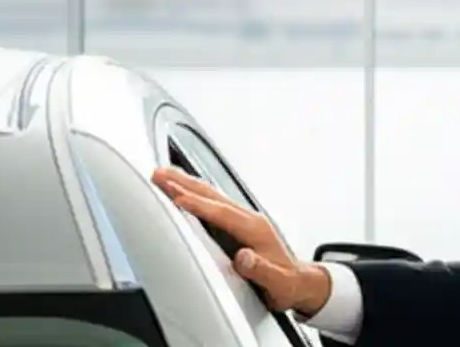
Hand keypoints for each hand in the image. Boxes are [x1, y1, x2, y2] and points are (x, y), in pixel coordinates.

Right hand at [151, 166, 332, 316]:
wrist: (300, 283)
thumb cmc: (288, 284)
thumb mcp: (279, 284)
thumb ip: (262, 271)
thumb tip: (244, 258)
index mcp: (257, 230)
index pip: (223, 214)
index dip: (199, 206)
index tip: (177, 197)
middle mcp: (250, 220)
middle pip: (213, 197)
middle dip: (185, 184)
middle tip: (160, 175)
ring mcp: (244, 221)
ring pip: (212, 197)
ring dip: (187, 184)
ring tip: (164, 175)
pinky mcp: (237, 226)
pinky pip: (213, 205)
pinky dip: (195, 195)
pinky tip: (183, 192)